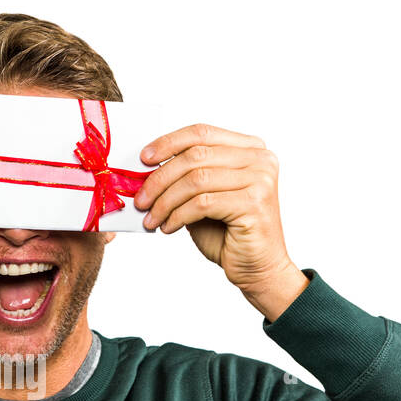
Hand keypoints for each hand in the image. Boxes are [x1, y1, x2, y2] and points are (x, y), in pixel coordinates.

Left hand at [133, 123, 292, 293]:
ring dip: (165, 201)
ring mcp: (260, 180)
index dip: (168, 143)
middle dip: (160, 179)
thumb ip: (186, 177)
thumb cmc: (228, 233)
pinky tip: (168, 227)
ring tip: (152, 219)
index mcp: (249, 149)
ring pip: (196, 179)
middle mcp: (260, 159)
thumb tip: (148, 168)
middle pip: (196, 156)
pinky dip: (178, 215)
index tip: (143, 159)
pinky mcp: (254, 203)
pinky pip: (203, 203)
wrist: (257, 267)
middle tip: (141, 199)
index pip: (202, 133)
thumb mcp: (203, 197)